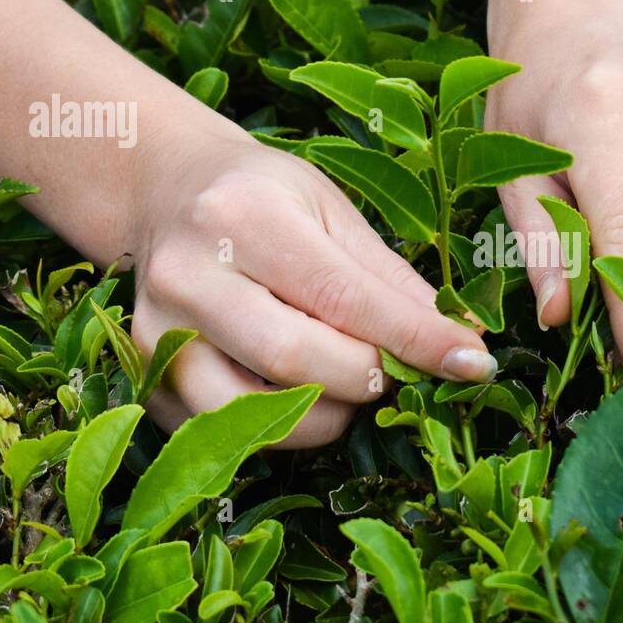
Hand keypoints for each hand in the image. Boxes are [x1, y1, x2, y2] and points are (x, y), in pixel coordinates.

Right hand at [128, 128, 498, 445]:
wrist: (164, 190)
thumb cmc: (262, 196)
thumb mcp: (331, 210)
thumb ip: (390, 278)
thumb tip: (461, 340)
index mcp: (244, 217)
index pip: (343, 296)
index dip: (416, 339)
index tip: (473, 363)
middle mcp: (189, 275)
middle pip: (298, 360)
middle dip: (370, 378)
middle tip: (401, 369)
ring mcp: (158, 333)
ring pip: (259, 411)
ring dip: (330, 413)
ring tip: (351, 379)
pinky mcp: (149, 378)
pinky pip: (231, 431)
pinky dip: (286, 425)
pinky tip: (303, 389)